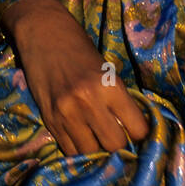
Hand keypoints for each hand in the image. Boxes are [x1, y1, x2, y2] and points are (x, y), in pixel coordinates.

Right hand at [2, 0, 148, 157]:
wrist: (44, 33)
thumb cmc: (80, 48)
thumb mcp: (107, 70)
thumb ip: (118, 99)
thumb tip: (133, 131)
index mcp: (110, 86)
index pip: (137, 129)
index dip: (140, 135)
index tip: (138, 133)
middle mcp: (89, 103)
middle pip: (114, 146)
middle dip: (120, 146)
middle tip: (118, 138)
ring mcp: (66, 114)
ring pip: (90, 153)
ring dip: (97, 149)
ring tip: (99, 138)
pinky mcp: (49, 120)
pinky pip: (69, 150)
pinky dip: (79, 148)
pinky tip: (82, 138)